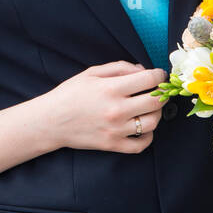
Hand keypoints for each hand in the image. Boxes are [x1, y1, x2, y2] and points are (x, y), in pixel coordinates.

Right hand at [43, 62, 166, 154]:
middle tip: (158, 91)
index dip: (159, 75)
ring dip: (156, 113)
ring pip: (153, 122)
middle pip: (156, 101)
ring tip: (148, 108)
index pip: (149, 79)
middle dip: (162, 93)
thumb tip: (143, 70)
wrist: (50, 121)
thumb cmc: (70, 94)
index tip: (158, 76)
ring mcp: (116, 129)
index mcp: (111, 88)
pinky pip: (142, 144)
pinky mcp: (113, 145)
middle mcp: (117, 109)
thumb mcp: (92, 73)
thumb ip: (120, 67)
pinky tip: (142, 127)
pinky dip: (148, 136)